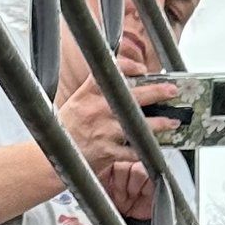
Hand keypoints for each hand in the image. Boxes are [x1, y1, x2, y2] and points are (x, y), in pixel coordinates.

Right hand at [57, 62, 167, 224]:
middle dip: (156, 92)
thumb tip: (122, 82)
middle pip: (132, 95)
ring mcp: (103, 131)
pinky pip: (133, 151)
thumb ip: (96, 92)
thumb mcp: (77, 103)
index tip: (143, 69)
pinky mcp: (107, 152)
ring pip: (138, 124)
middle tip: (171, 90)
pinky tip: (156, 148)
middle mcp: (96, 110)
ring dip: (159, 124)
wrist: (51, 157)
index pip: (110, 72)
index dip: (130, 67)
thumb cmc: (66, 131)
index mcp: (88, 94)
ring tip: (172, 122)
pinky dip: (146, 150)